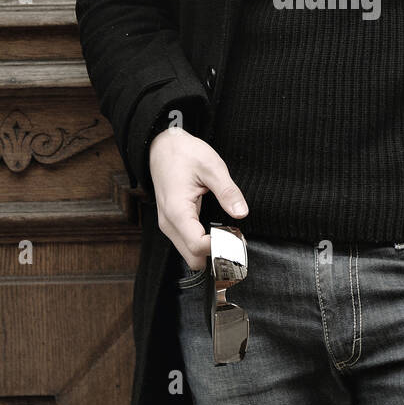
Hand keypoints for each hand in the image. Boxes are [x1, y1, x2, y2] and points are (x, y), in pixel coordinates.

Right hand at [149, 127, 247, 270]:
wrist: (162, 146)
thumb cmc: (184, 153)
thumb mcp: (211, 167)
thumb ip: (227, 191)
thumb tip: (242, 213)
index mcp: (177, 210)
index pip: (197, 246)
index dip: (220, 247)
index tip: (238, 237)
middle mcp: (169, 223)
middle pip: (192, 258)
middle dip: (216, 254)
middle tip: (236, 238)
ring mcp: (168, 225)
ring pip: (189, 255)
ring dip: (209, 251)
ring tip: (229, 233)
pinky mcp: (172, 223)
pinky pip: (187, 245)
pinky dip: (203, 244)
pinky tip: (218, 232)